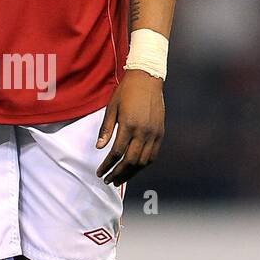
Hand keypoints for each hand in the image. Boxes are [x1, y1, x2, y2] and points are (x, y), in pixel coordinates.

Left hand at [95, 71, 164, 185]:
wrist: (147, 78)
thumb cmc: (126, 91)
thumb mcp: (111, 107)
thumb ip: (106, 129)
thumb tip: (99, 147)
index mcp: (129, 125)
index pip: (117, 153)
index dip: (107, 166)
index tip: (100, 172)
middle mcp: (143, 131)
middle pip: (130, 161)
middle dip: (118, 174)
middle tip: (109, 180)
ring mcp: (154, 133)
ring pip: (143, 161)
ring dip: (131, 173)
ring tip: (120, 179)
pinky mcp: (160, 132)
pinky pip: (153, 155)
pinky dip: (144, 165)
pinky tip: (135, 168)